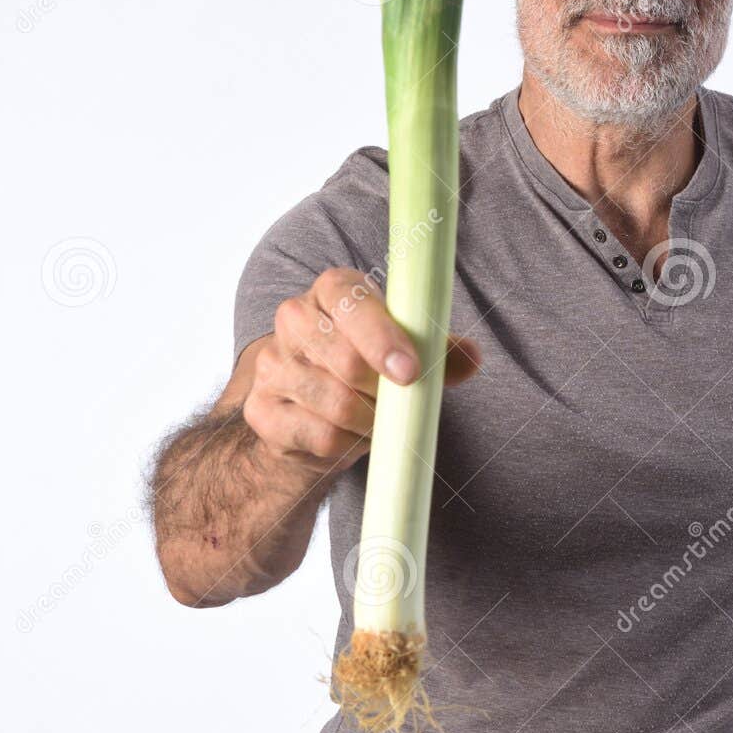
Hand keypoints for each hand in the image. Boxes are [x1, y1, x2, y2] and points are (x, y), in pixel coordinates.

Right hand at [243, 267, 481, 469]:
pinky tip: (350, 435)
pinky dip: (347, 444)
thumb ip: (441, 352)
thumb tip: (472, 357)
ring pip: (337, 403)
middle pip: (347, 360)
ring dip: (369, 421)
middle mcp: (294, 318)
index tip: (409, 372)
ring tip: (375, 418)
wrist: (310, 415)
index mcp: (332, 289)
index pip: (353, 304)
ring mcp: (272, 364)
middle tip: (396, 400)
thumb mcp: (407, 352)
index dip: (384, 340)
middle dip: (383, 391)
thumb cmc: (367, 371)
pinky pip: (319, 435)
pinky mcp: (261, 409)